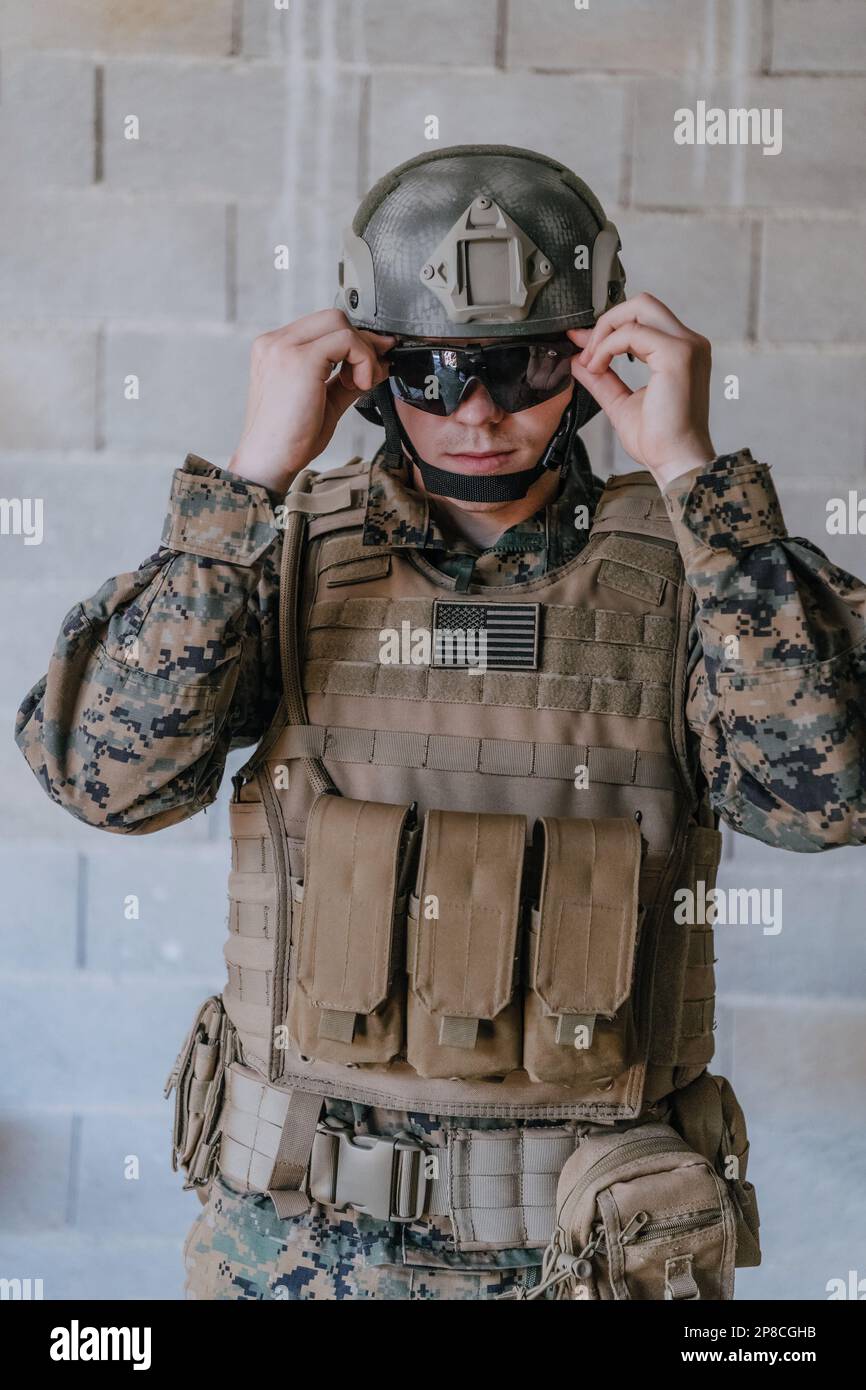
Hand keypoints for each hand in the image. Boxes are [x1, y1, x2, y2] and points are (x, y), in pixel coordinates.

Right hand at [228, 308, 396, 492]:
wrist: (269, 461)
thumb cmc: (291, 439)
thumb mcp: (326, 401)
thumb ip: (349, 378)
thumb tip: (380, 363)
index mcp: (275, 349)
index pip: (323, 326)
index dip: (353, 341)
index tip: (371, 363)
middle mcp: (275, 342)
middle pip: (334, 317)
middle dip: (362, 342)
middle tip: (370, 374)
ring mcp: (284, 347)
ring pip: (341, 323)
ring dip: (363, 352)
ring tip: (360, 385)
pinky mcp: (300, 359)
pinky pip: (346, 340)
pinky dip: (363, 360)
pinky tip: (359, 386)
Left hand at [568, 293, 716, 489]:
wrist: (674, 461)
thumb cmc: (658, 440)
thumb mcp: (620, 401)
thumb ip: (601, 377)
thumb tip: (578, 357)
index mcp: (680, 352)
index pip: (642, 319)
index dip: (608, 327)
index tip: (582, 345)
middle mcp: (688, 343)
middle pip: (642, 303)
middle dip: (607, 322)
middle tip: (588, 352)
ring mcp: (686, 346)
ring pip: (638, 308)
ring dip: (605, 332)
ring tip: (592, 363)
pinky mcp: (677, 355)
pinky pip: (631, 333)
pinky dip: (607, 347)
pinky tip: (598, 368)